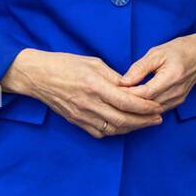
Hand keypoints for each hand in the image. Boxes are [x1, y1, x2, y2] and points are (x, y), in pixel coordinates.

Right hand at [2, 49, 163, 137]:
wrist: (38, 76)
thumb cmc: (65, 64)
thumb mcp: (93, 63)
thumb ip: (114, 77)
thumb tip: (131, 87)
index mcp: (95, 86)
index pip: (126, 102)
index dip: (145, 107)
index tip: (157, 107)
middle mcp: (89, 104)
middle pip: (123, 119)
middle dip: (144, 121)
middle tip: (158, 119)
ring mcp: (82, 115)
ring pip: (113, 129)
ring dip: (132, 128)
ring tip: (146, 123)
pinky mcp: (76, 122)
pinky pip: (100, 132)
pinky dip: (115, 131)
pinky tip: (124, 126)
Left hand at [118, 31, 195, 111]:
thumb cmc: (179, 50)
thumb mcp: (157, 52)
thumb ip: (140, 68)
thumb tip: (123, 82)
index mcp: (171, 76)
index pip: (145, 93)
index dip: (128, 94)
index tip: (113, 91)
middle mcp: (176, 91)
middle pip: (148, 105)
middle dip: (129, 103)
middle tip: (112, 99)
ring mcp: (178, 99)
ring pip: (152, 111)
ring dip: (137, 108)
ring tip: (121, 103)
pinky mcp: (178, 102)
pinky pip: (159, 110)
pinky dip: (146, 109)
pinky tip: (135, 105)